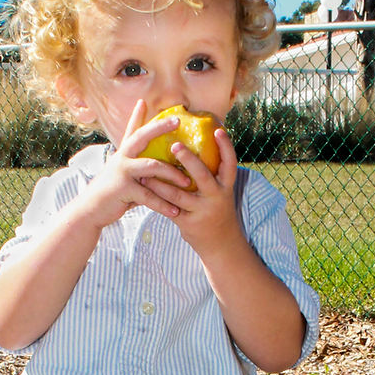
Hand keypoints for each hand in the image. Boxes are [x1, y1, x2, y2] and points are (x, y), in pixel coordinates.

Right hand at [72, 101, 190, 229]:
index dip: (137, 115)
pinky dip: (163, 205)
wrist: (91, 210)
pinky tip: (175, 211)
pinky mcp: (124, 189)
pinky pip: (149, 196)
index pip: (131, 130)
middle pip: (142, 137)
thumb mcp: (122, 175)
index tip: (144, 101)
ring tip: (188, 182)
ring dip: (173, 174)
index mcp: (123, 154)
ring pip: (153, 166)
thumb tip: (157, 166)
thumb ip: (137, 168)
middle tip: (177, 121)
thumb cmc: (112, 193)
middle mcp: (122, 158)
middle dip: (160, 127)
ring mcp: (122, 172)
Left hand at [144, 125, 242, 260]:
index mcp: (226, 186)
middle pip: (203, 176)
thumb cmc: (216, 209)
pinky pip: (169, 208)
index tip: (218, 130)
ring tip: (145, 170)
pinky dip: (156, 199)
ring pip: (178, 195)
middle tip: (175, 145)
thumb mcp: (221, 191)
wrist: (221, 244)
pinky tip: (144, 190)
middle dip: (189, 160)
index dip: (226, 146)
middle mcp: (216, 197)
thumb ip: (213, 173)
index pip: (230, 163)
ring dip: (160, 182)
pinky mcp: (188, 222)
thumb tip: (201, 142)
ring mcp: (202, 211)